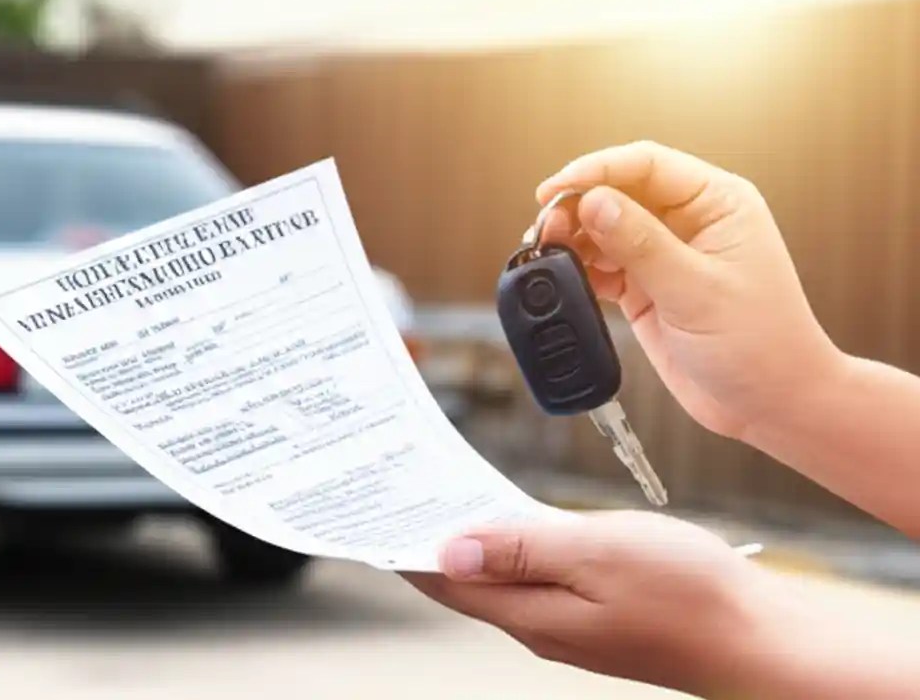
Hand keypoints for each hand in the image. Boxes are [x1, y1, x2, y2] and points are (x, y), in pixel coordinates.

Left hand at [408, 513, 919, 698]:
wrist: (760, 640)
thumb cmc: (690, 594)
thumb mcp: (599, 553)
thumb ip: (522, 547)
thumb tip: (450, 547)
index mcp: (531, 613)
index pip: (442, 579)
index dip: (402, 546)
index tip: (369, 512)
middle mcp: (539, 625)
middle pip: (463, 579)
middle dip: (425, 537)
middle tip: (398, 490)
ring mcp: (565, 624)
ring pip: (496, 579)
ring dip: (465, 541)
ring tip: (440, 497)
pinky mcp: (591, 616)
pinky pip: (530, 580)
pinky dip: (506, 549)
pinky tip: (510, 522)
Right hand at [536, 142, 841, 437]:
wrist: (770, 404)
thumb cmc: (762, 345)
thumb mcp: (697, 291)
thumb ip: (641, 245)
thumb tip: (594, 203)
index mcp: (718, 203)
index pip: (646, 164)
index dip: (596, 171)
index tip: (557, 189)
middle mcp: (691, 222)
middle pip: (618, 193)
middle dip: (578, 206)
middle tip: (546, 228)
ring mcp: (666, 255)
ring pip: (604, 229)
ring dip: (573, 238)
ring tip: (549, 252)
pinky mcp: (647, 288)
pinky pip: (602, 265)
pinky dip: (579, 270)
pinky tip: (566, 278)